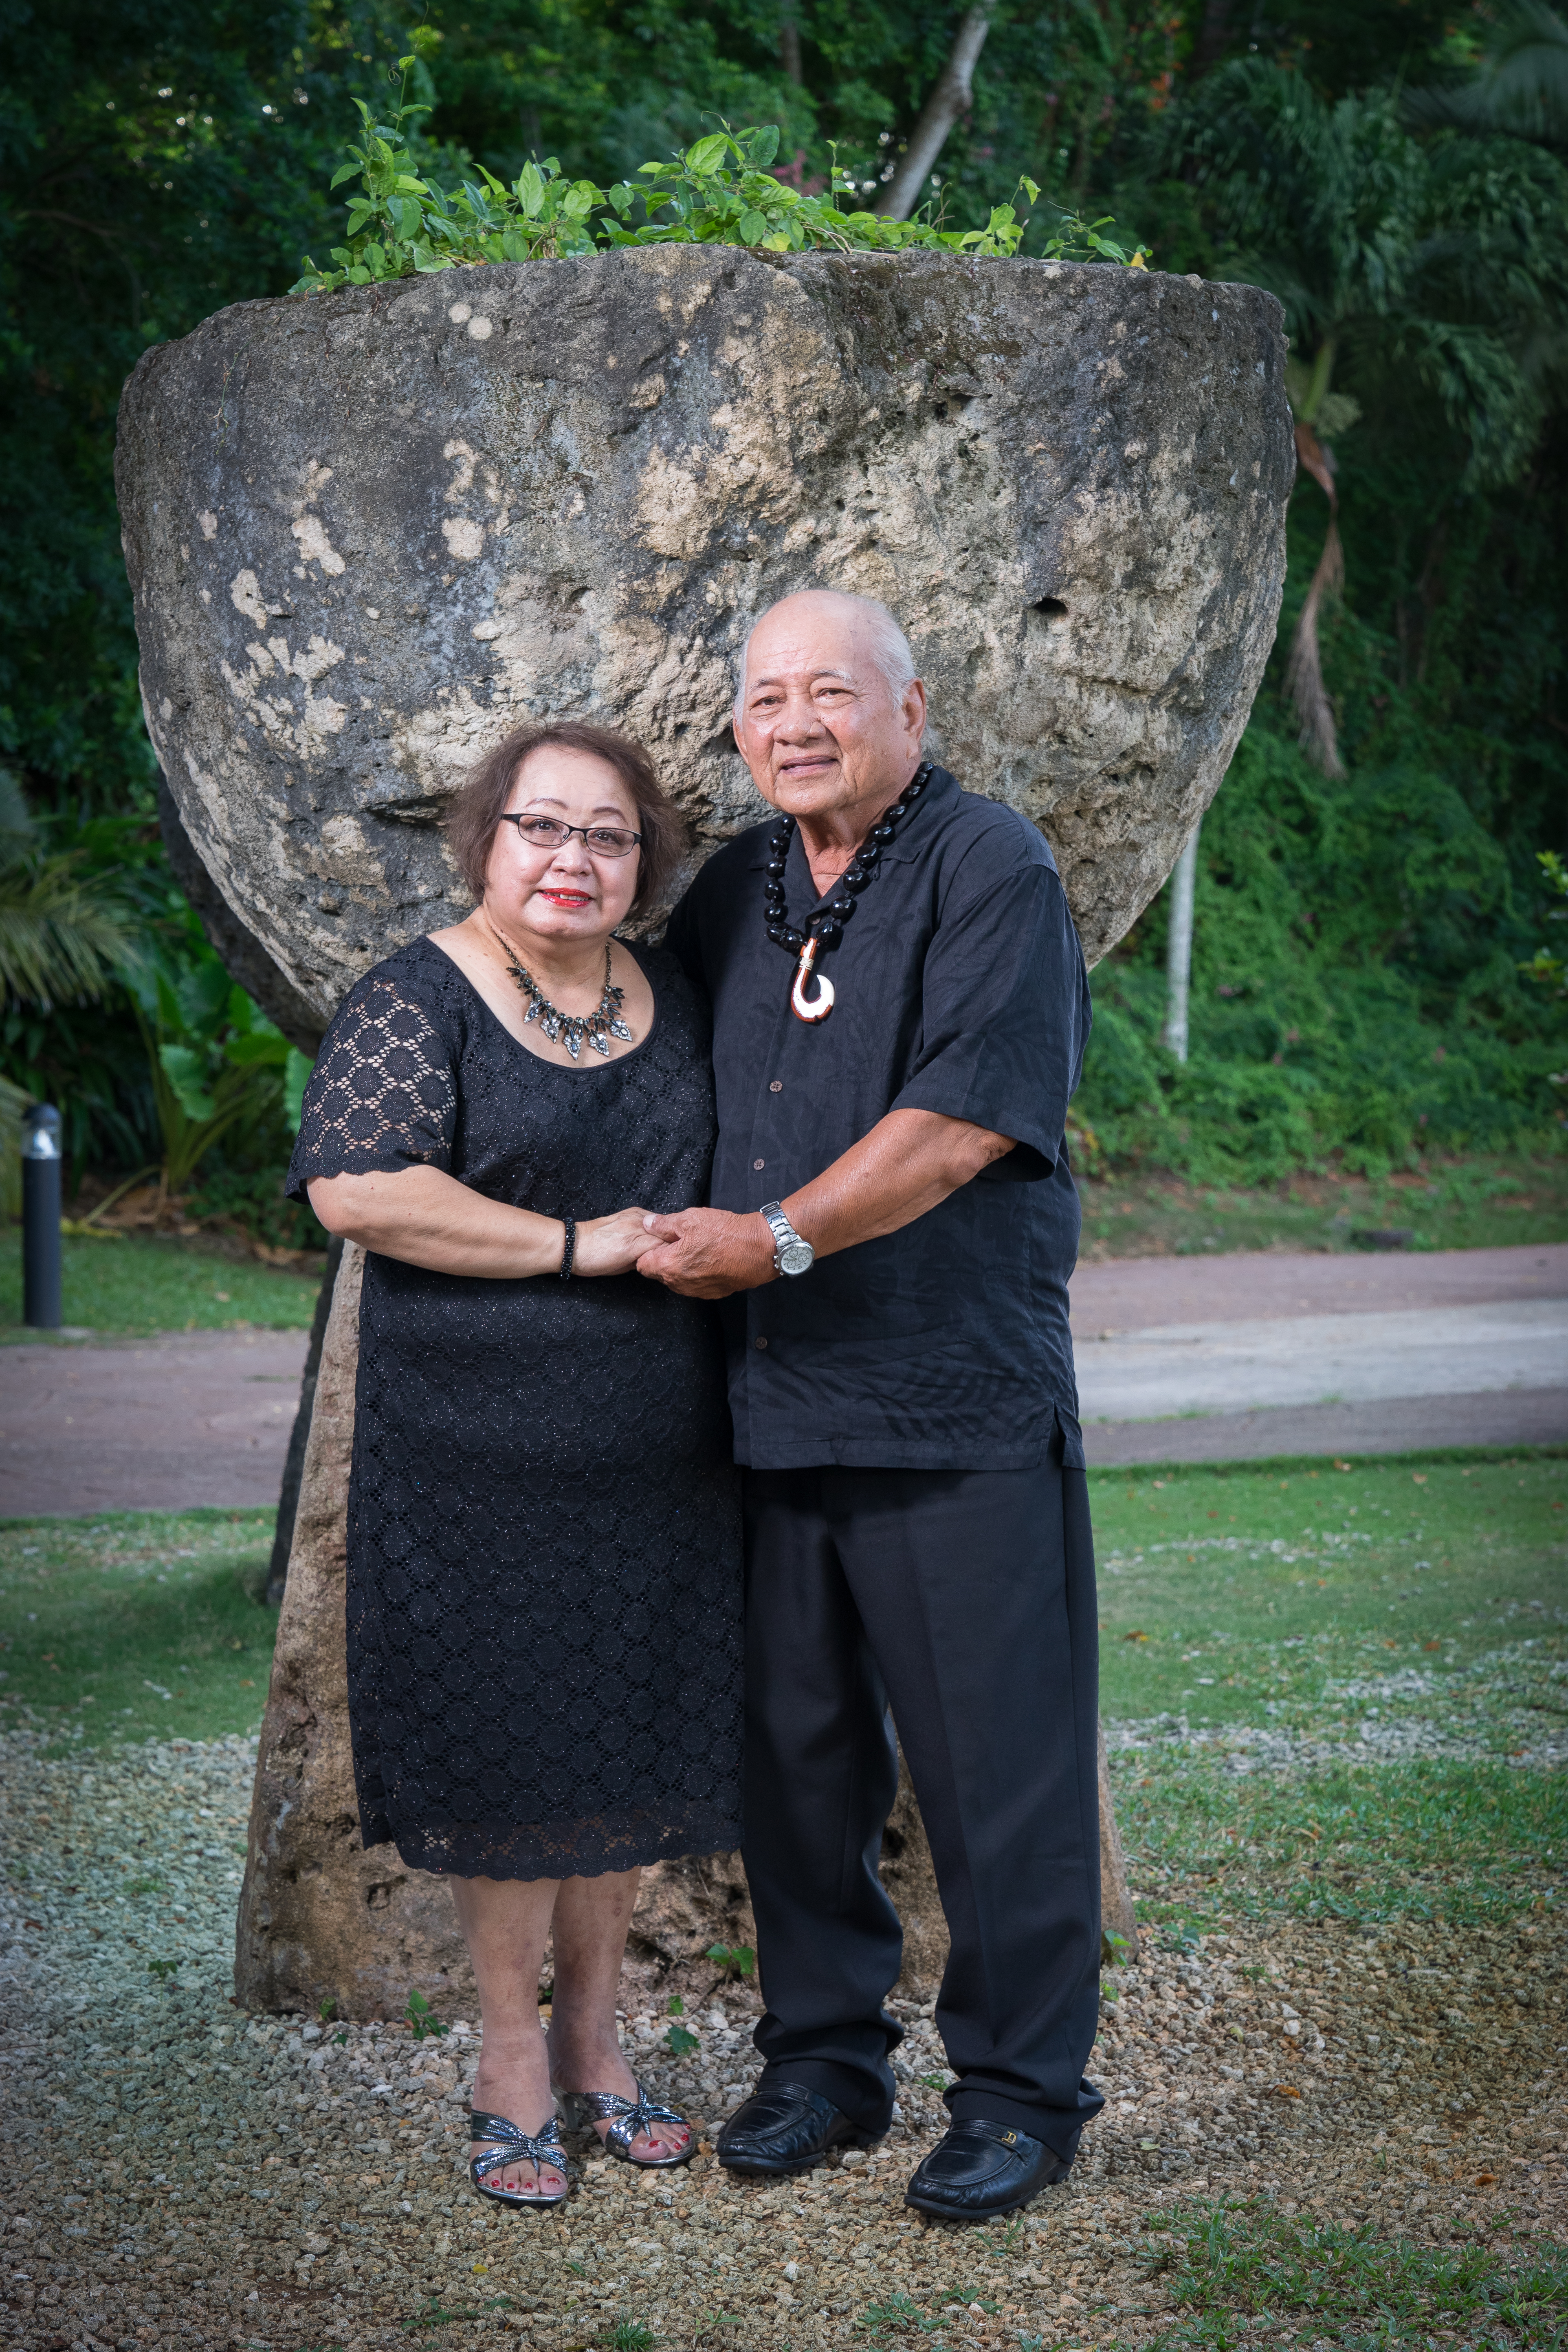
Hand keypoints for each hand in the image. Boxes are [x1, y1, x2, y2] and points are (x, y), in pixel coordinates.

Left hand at [572, 1207, 661, 1276]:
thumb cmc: (595, 1261)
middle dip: (670, 1243)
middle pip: (667, 1233)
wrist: (574, 1244)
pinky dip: (654, 1226)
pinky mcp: (630, 1211)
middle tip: (668, 1253)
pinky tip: (649, 1233)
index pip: (666, 1247)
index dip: (670, 1255)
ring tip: (660, 1243)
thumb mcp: (622, 1269)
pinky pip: (650, 1217)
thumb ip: (643, 1260)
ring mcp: (633, 1215)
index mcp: (634, 1244)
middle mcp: (636, 1226)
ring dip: (663, 1233)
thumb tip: (656, 1257)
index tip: (670, 1261)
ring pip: (661, 1223)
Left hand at [636, 1207, 777, 1298]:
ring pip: (678, 1279)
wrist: (760, 1249)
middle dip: (664, 1258)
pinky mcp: (712, 1293)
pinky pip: (695, 1284)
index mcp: (668, 1265)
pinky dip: (698, 1273)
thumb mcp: (690, 1219)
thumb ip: (664, 1224)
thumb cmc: (726, 1233)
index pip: (642, 1264)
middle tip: (680, 1240)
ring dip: (681, 1266)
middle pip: (659, 1273)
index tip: (659, 1240)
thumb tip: (648, 1224)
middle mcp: (679, 1283)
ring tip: (698, 1247)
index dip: (648, 1249)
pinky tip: (710, 1258)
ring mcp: (696, 1291)